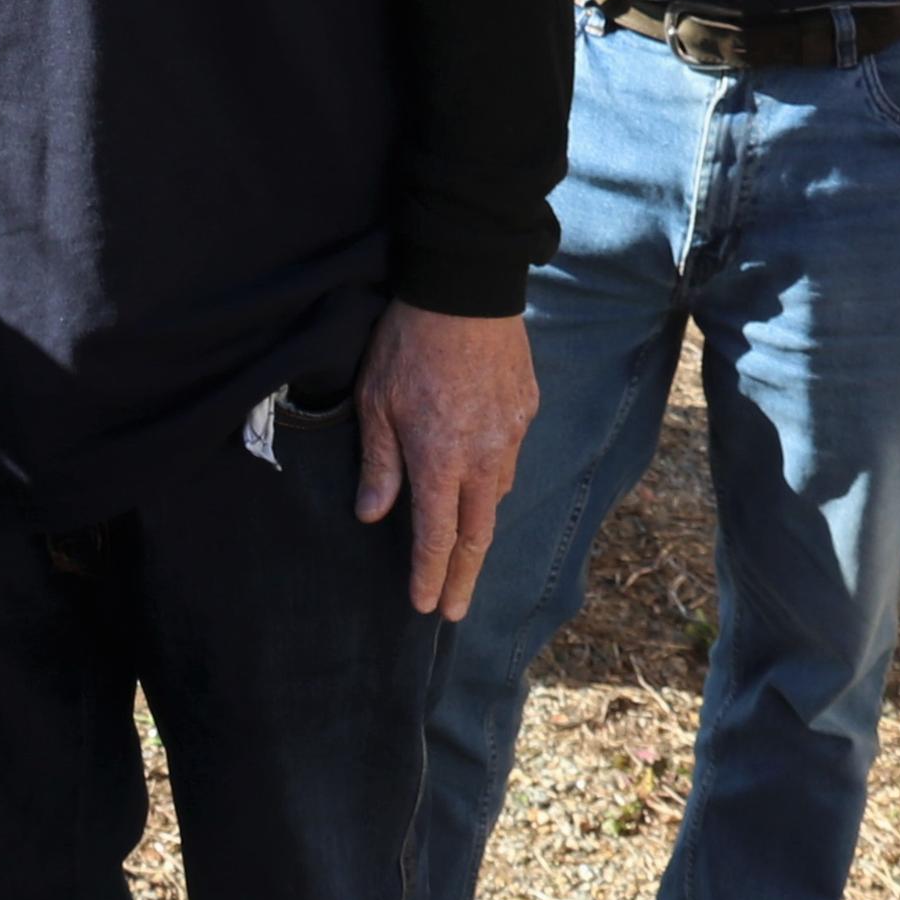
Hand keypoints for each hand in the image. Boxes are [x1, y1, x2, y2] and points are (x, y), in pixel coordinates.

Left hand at [353, 300, 533, 620]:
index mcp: (441, 462)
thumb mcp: (375, 403)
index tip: (426, 607)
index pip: (437, 538)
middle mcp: (484, 459)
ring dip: (477, 525)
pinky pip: (510, 458)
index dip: (430, 577)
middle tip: (454, 610)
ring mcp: (512, 436)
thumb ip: (379, 464)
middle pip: (477, 535)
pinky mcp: (527, 411)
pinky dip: (492, 478)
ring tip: (461, 544)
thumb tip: (373, 515)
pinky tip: (479, 476)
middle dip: (462, 578)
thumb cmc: (408, 344)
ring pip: (496, 496)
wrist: (465, 289)